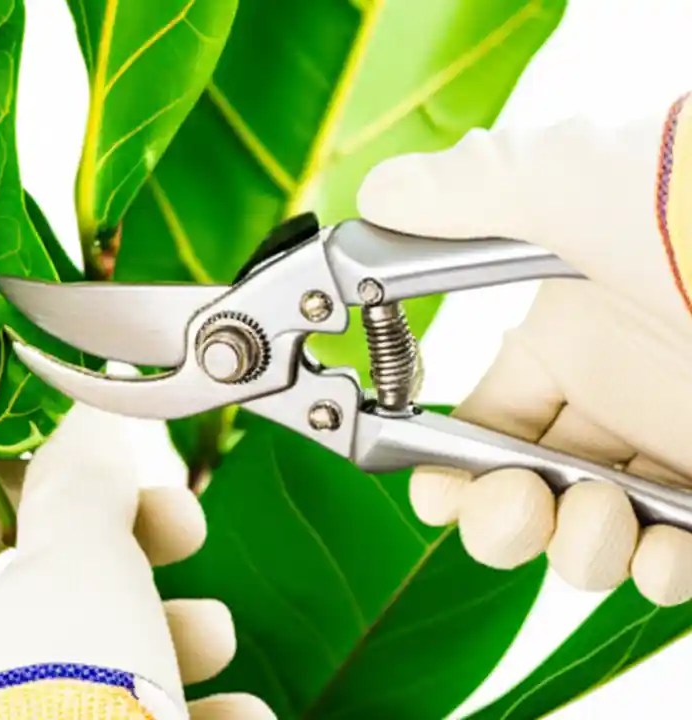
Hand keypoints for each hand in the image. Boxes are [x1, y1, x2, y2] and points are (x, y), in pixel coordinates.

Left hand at [0, 404, 270, 718]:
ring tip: (214, 638)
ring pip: (78, 661)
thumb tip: (88, 418)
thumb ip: (84, 485)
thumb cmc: (59, 713)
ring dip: (161, 636)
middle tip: (183, 527)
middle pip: (28, 582)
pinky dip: (171, 714)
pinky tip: (235, 716)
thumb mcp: (84, 570)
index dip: (7, 469)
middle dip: (122, 552)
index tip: (79, 462)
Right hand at [356, 111, 691, 605]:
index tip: (434, 492)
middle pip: (523, 492)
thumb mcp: (572, 184)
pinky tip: (663, 552)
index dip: (443, 465)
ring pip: (591, 536)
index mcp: (569, 334)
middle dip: (500, 519)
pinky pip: (673, 559)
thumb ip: (466, 193)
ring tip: (604, 515)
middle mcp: (619, 395)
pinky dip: (658, 573)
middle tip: (517, 506)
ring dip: (577, 548)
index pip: (480, 420)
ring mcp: (675, 446)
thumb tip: (377, 195)